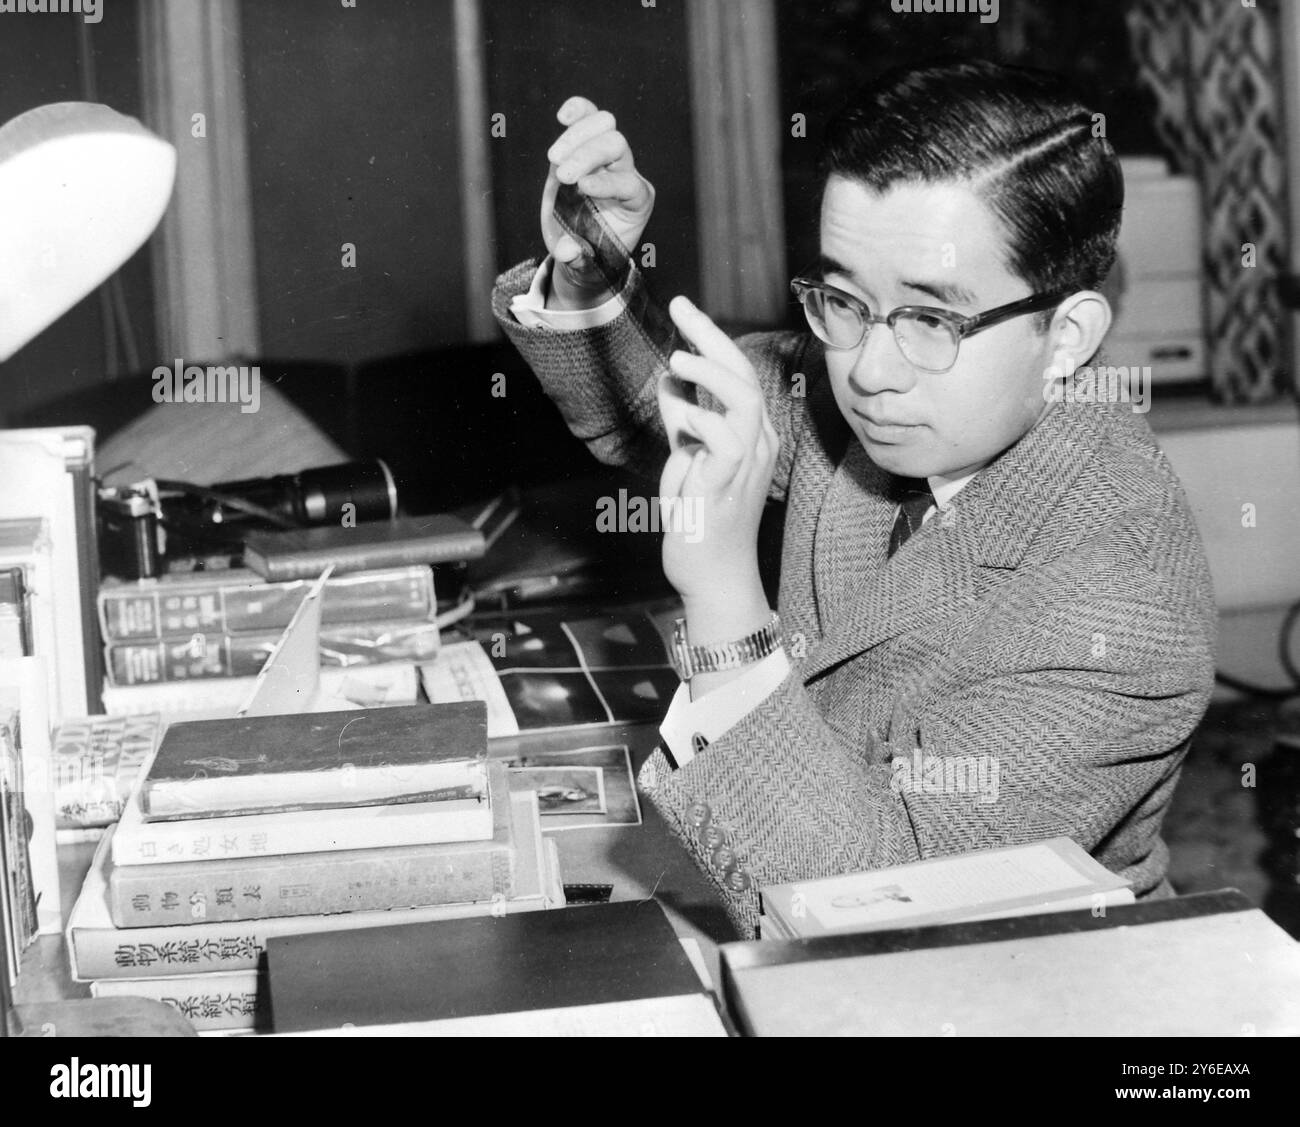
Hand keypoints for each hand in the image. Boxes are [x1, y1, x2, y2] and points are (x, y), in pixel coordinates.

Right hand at [540, 97, 654, 307]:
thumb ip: (576, 261)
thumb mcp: (581, 266)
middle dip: (588, 157)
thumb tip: (568, 251)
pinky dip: (578, 111)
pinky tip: (563, 115)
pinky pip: (588, 116)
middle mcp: (626, 173)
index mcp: (636, 202)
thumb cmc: (585, 254)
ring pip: (604, 126)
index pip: (628, 182)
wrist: (575, 242)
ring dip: (577, 137)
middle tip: (562, 176)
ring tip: (554, 158)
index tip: (582, 188)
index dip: (606, 183)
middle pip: (616, 146)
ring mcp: (606, 157)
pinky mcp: (584, 144)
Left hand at [657, 296, 778, 634]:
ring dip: (711, 372)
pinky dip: (702, 420)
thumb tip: (671, 378)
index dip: (712, 338)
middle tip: (682, 307)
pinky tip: (682, 418)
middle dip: (713, 336)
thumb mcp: (685, 461)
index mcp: (750, 434)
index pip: (737, 374)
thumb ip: (682, 421)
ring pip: (744, 399)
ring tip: (678, 355)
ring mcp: (748, 464)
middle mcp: (757, 443)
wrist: (712, 577)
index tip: (684, 309)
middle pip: (745, 375)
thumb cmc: (700, 522)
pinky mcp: (728, 485)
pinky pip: (726, 439)